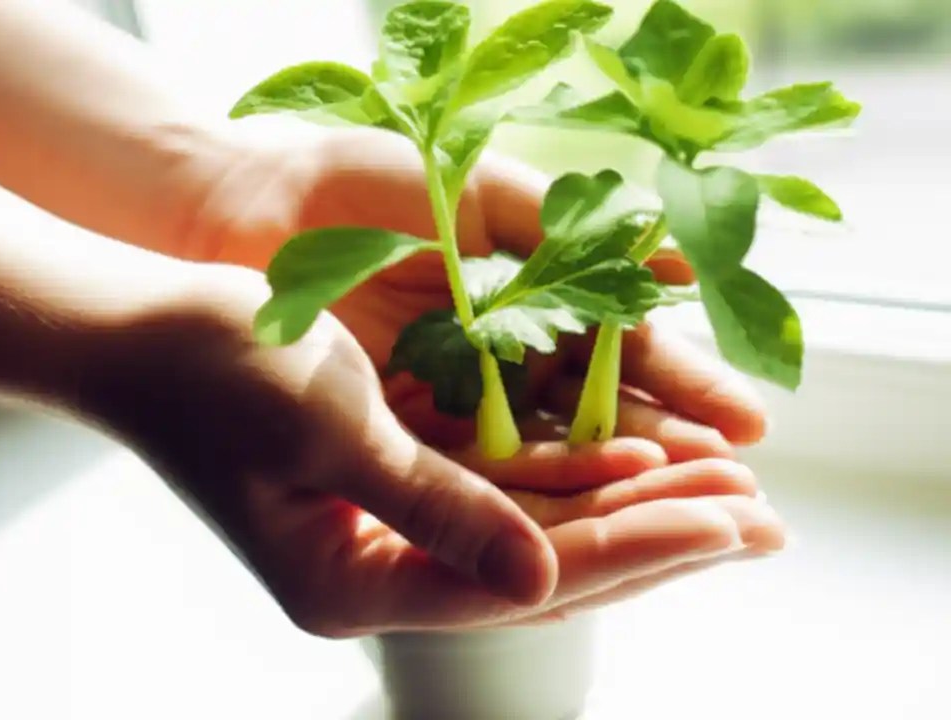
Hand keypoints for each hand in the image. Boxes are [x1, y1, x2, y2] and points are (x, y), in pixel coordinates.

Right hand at [75, 264, 784, 636]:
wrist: (135, 331)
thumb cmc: (213, 369)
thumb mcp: (331, 432)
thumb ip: (439, 510)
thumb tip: (543, 581)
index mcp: (346, 582)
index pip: (520, 582)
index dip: (631, 549)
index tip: (728, 520)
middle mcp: (370, 572)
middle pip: (537, 570)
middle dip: (648, 538)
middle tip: (759, 516)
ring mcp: (377, 533)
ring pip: (526, 532)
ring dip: (621, 507)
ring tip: (721, 488)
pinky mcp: (381, 489)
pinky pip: (493, 493)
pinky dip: (564, 475)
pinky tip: (630, 457)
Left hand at [177, 119, 767, 467]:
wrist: (242, 211)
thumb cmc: (356, 187)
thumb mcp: (477, 199)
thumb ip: (569, 236)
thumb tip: (679, 275)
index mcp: (529, 301)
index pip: (623, 358)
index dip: (685, 389)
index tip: (748, 422)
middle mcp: (497, 365)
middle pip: (595, 425)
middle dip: (668, 460)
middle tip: (741, 496)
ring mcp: (449, 408)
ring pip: (542, 463)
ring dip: (613, 493)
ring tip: (691, 519)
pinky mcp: (397, 438)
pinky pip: (472, 477)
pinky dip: (529, 498)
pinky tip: (588, 516)